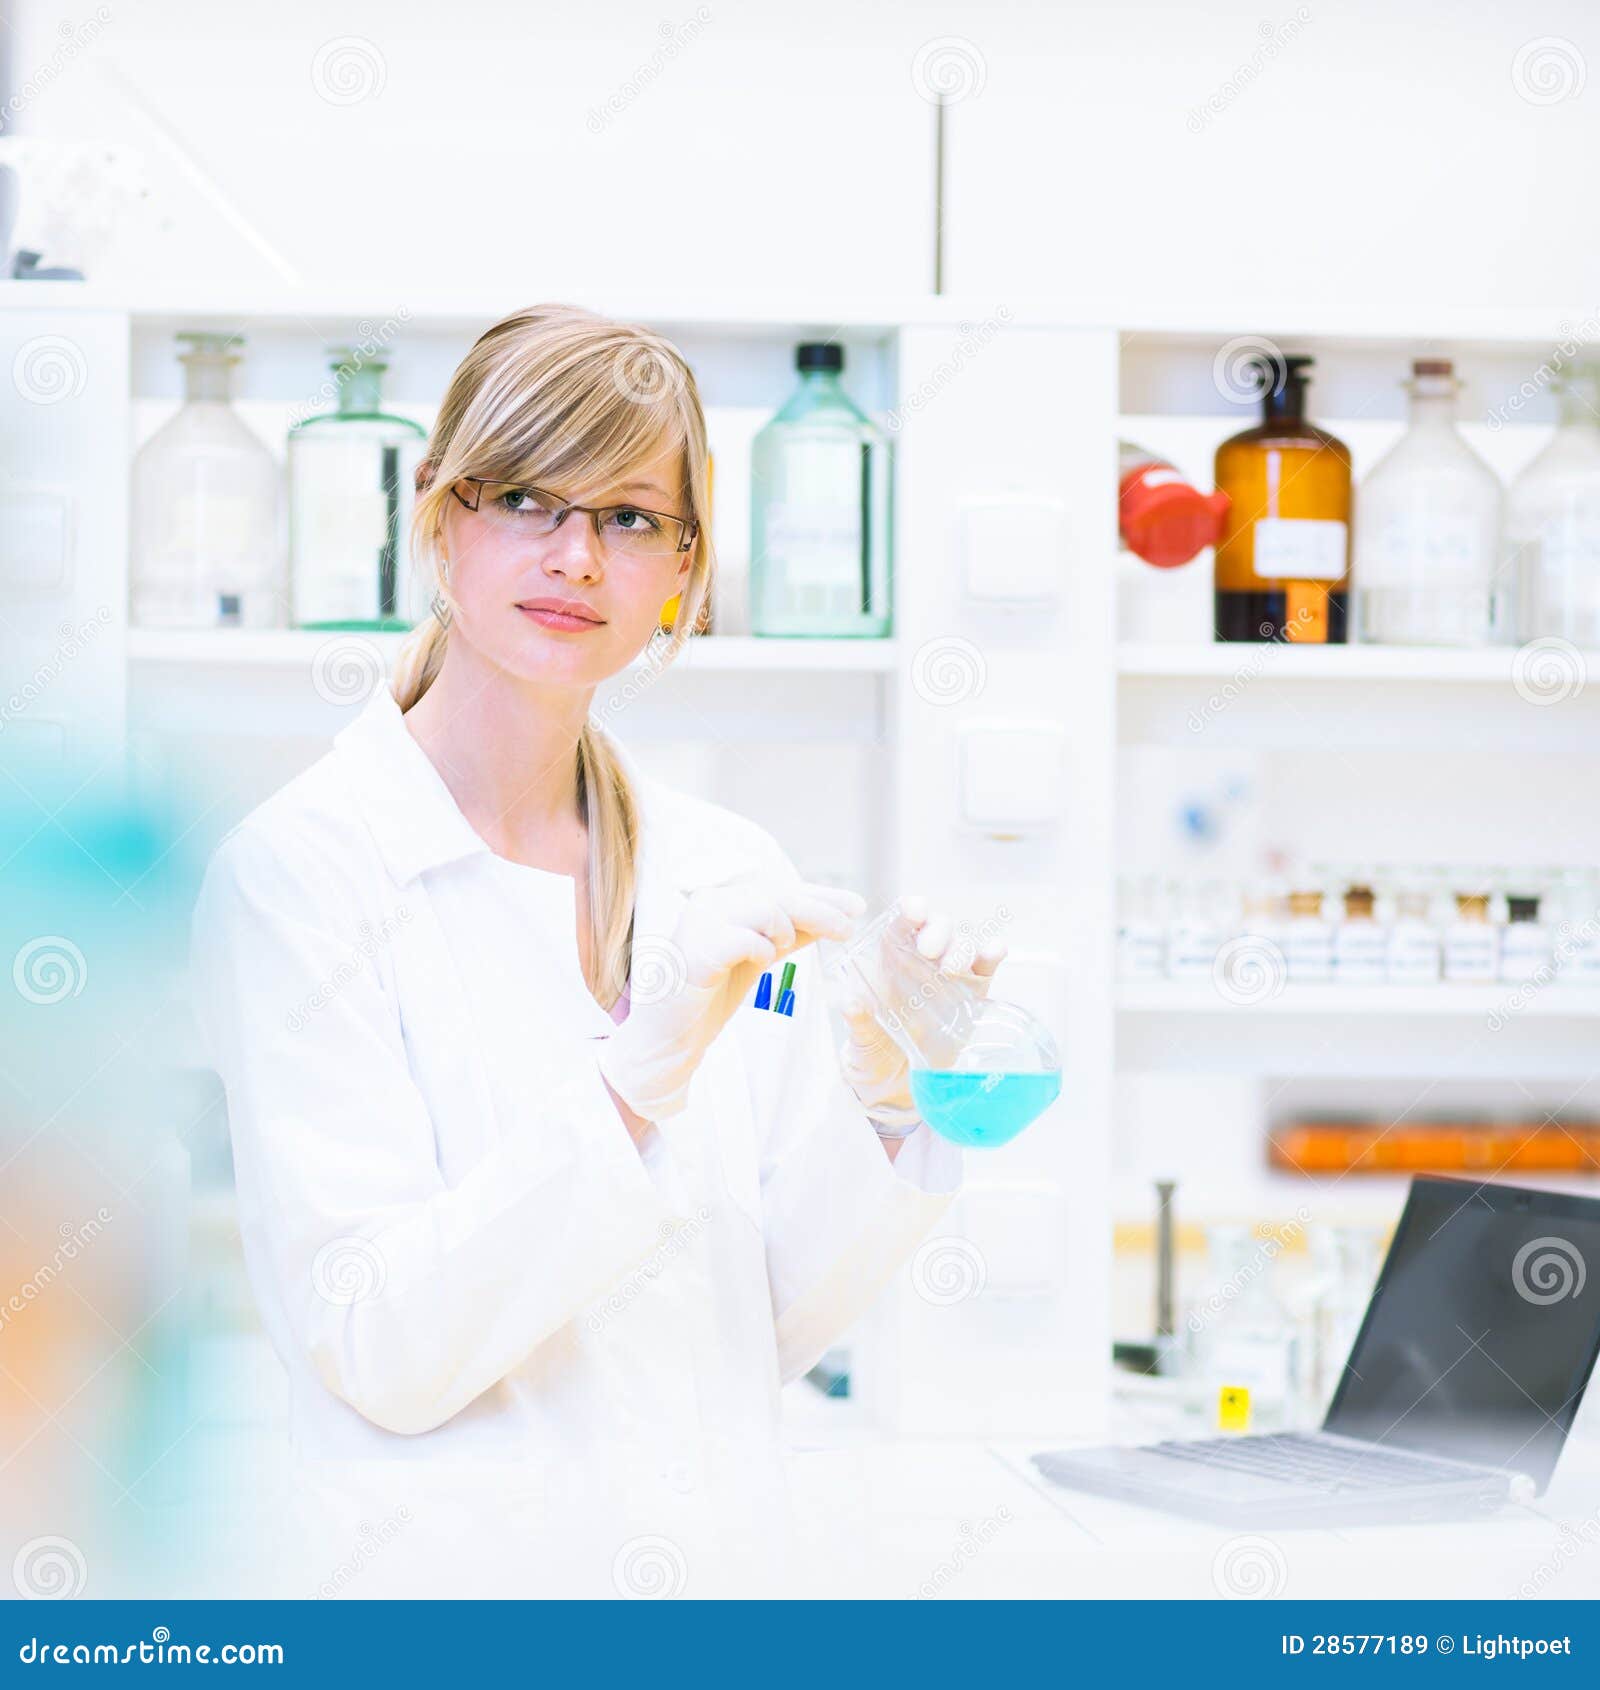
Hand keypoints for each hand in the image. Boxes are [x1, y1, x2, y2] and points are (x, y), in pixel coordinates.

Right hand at [597, 870, 863, 1121]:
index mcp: (724, 898)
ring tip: (782, 950)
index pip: (780, 886)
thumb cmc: (712, 991)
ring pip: (763, 907)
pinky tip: (760, 959)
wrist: (670, 1033)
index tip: (856, 905)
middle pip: (776, 893)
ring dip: (786, 930)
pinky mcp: (695, 948)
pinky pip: (745, 938)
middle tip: (848, 929)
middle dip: (819, 909)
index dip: (820, 894)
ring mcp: (699, 921)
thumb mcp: (760, 955)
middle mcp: (710, 901)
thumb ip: (791, 933)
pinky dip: (761, 949)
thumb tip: (838, 916)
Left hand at [838, 895, 1006, 1123]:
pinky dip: (991, 954)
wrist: (899, 1085)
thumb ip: (857, 1021)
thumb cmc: (874, 1051)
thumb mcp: (861, 1038)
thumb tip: (850, 1003)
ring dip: (960, 948)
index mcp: (890, 961)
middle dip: (937, 930)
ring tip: (951, 969)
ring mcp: (950, 977)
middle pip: (936, 928)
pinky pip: (986, 967)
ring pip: (961, 945)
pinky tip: (994, 951)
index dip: (910, 911)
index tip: (914, 910)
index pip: (901, 926)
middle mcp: (921, 963)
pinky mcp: (973, 994)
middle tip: (929, 951)